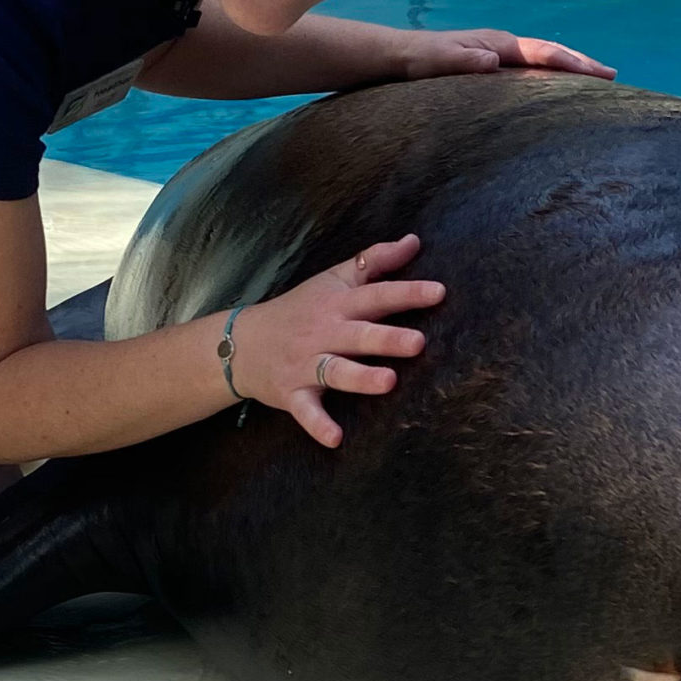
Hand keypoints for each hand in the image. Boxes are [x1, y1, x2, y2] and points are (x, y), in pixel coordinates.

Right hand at [236, 236, 444, 447]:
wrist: (241, 342)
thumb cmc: (300, 309)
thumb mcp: (333, 279)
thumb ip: (374, 260)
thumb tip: (414, 241)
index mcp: (337, 303)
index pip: (375, 294)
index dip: (406, 292)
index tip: (439, 292)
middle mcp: (324, 332)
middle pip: (359, 335)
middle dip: (386, 338)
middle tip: (418, 342)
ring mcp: (306, 364)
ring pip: (335, 371)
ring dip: (360, 378)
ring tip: (388, 381)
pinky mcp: (292, 393)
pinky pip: (306, 411)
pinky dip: (319, 424)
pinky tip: (336, 438)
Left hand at [396, 28, 615, 80]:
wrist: (399, 56)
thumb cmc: (418, 61)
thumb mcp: (437, 62)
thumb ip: (463, 60)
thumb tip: (493, 60)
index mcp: (497, 44)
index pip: (542, 53)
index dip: (571, 63)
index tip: (597, 74)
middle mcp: (503, 45)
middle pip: (551, 52)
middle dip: (582, 62)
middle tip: (611, 75)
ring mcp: (500, 54)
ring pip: (545, 59)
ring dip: (571, 67)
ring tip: (598, 79)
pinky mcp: (495, 65)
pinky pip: (533, 69)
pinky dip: (553, 75)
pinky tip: (561, 89)